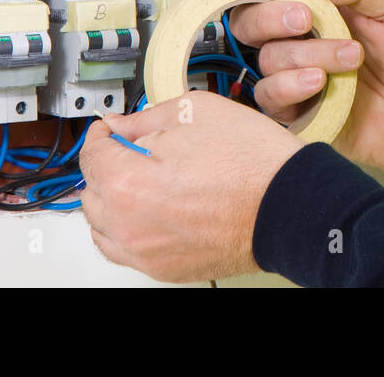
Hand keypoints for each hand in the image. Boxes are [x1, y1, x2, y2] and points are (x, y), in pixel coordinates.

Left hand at [79, 91, 303, 282]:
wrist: (292, 206)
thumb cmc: (253, 162)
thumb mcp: (197, 112)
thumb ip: (147, 118)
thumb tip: (122, 127)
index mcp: (129, 182)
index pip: (91, 154)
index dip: (102, 133)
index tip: (111, 129)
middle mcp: (129, 225)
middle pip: (92, 192)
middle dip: (109, 166)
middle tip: (135, 150)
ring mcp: (146, 253)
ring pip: (103, 226)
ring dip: (114, 201)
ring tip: (144, 183)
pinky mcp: (164, 270)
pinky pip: (126, 250)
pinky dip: (129, 230)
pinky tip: (153, 211)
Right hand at [224, 0, 383, 200]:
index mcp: (321, 0)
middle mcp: (301, 34)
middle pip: (250, 16)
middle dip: (271, 12)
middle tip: (306, 17)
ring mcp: (296, 72)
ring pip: (267, 56)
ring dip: (307, 52)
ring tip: (353, 57)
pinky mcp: (297, 110)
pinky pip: (269, 95)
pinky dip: (292, 84)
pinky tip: (322, 82)